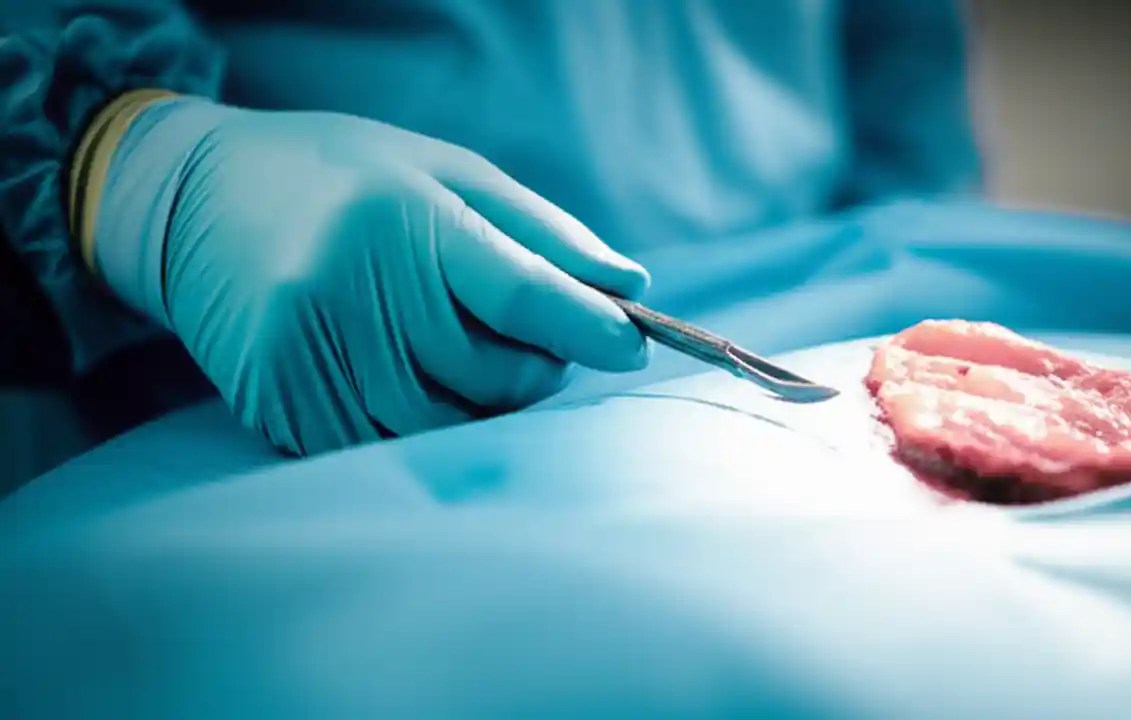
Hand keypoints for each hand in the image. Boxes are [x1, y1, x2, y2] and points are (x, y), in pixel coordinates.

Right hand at [92, 99, 648, 453]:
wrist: (199, 196)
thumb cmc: (350, 179)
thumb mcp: (450, 174)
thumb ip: (544, 233)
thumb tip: (631, 291)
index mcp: (403, 216)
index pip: (521, 290)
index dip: (587, 329)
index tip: (632, 348)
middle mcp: (351, 285)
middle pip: (489, 373)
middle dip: (531, 369)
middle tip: (526, 338)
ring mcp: (308, 350)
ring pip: (440, 425)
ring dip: (478, 407)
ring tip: (463, 357)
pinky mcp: (278, 401)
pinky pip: (382, 446)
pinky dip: (417, 428)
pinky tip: (405, 379)